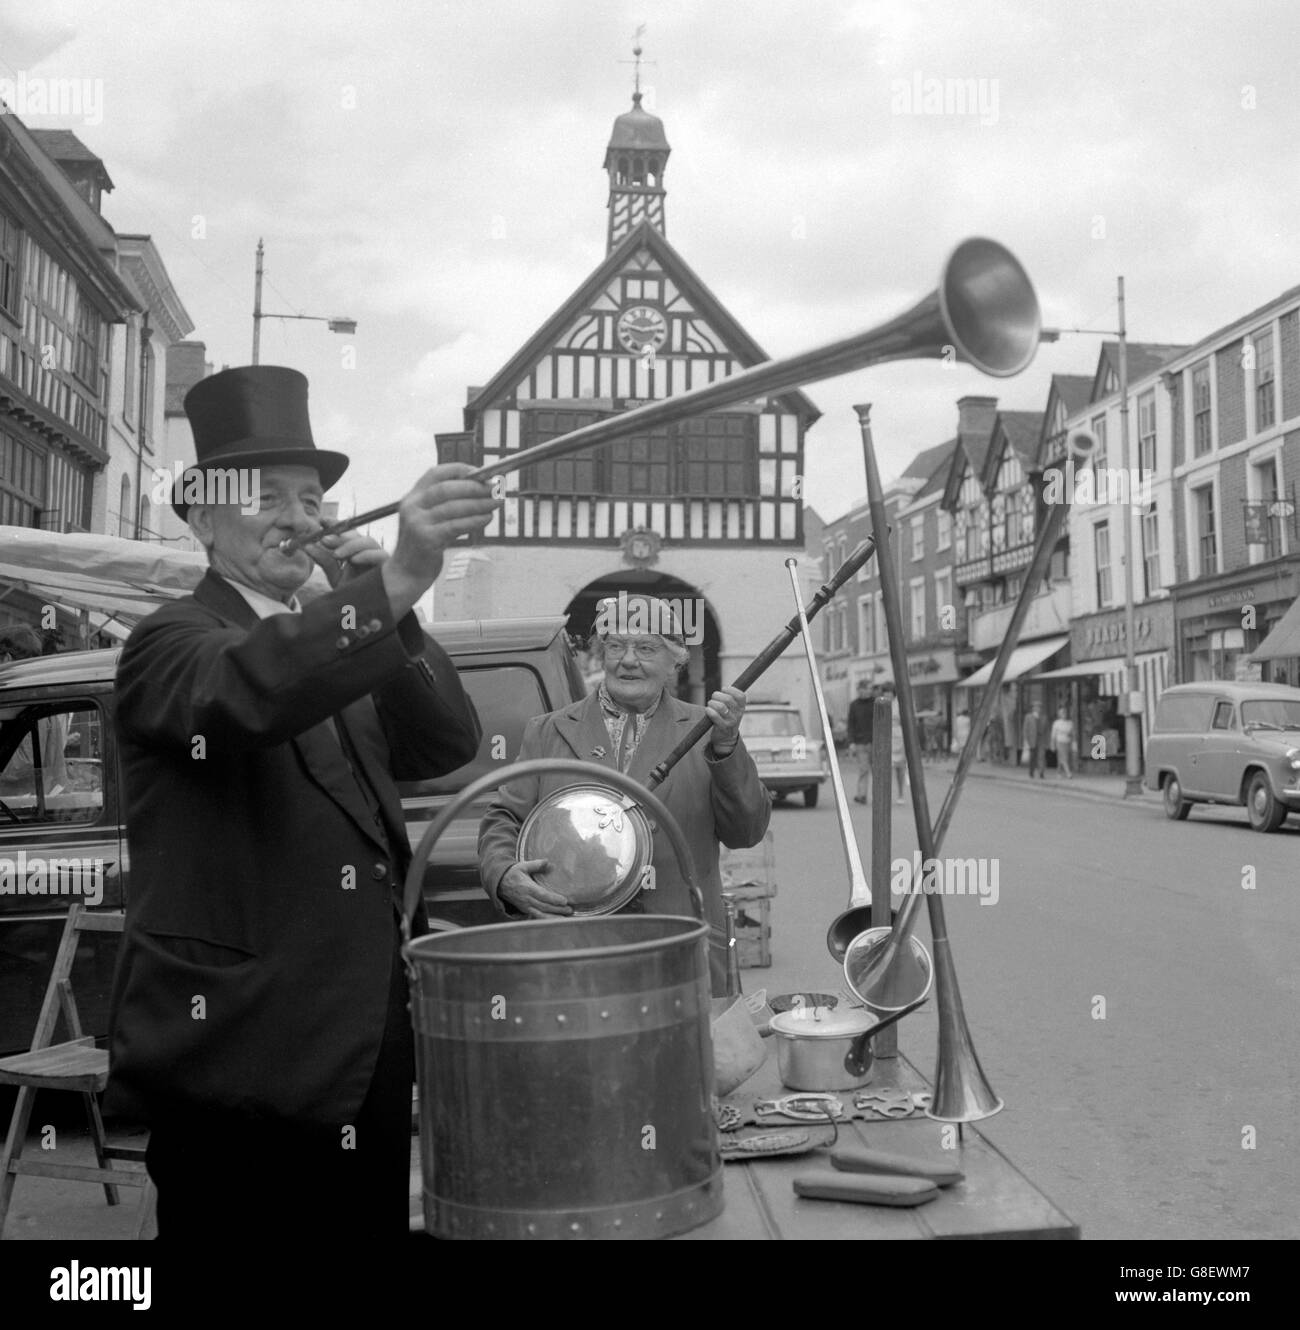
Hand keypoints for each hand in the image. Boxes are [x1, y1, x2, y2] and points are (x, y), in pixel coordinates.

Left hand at [305, 529, 386, 587]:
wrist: (363, 613)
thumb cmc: (351, 593)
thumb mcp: (334, 575)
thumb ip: (324, 560)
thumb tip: (307, 545)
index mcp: (355, 550)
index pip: (346, 532)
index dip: (336, 524)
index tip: (322, 521)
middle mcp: (368, 551)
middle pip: (357, 535)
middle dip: (340, 535)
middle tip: (324, 539)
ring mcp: (379, 558)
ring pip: (368, 541)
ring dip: (351, 545)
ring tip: (336, 554)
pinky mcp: (389, 567)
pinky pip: (380, 555)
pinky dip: (367, 555)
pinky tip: (354, 560)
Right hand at [381, 464, 500, 614]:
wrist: (406, 573)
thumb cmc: (424, 545)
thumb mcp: (429, 519)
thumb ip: (447, 504)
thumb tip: (482, 488)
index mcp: (412, 497)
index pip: (435, 473)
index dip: (460, 470)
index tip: (482, 473)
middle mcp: (412, 507)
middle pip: (446, 488)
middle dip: (475, 487)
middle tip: (496, 488)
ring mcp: (417, 523)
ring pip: (454, 507)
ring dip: (480, 503)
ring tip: (497, 502)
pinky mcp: (426, 540)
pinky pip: (456, 525)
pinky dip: (475, 520)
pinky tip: (487, 518)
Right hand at [498, 857, 573, 918]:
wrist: (499, 884)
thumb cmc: (513, 874)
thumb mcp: (523, 866)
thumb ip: (536, 864)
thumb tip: (548, 862)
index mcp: (527, 887)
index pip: (542, 895)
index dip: (553, 899)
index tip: (564, 900)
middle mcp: (526, 899)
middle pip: (544, 906)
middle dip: (557, 909)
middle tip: (570, 909)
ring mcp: (525, 906)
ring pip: (541, 914)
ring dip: (553, 916)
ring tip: (565, 918)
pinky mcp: (525, 910)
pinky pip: (537, 916)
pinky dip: (546, 919)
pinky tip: (555, 920)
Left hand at [706, 685, 745, 754]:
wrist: (726, 738)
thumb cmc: (727, 718)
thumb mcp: (733, 708)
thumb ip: (731, 698)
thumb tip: (724, 688)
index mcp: (742, 707)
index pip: (741, 696)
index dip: (731, 690)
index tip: (723, 689)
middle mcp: (738, 714)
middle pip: (727, 699)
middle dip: (717, 695)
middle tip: (713, 697)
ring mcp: (731, 721)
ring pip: (720, 706)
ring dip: (712, 703)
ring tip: (710, 704)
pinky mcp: (722, 727)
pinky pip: (714, 716)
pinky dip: (709, 711)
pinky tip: (708, 710)